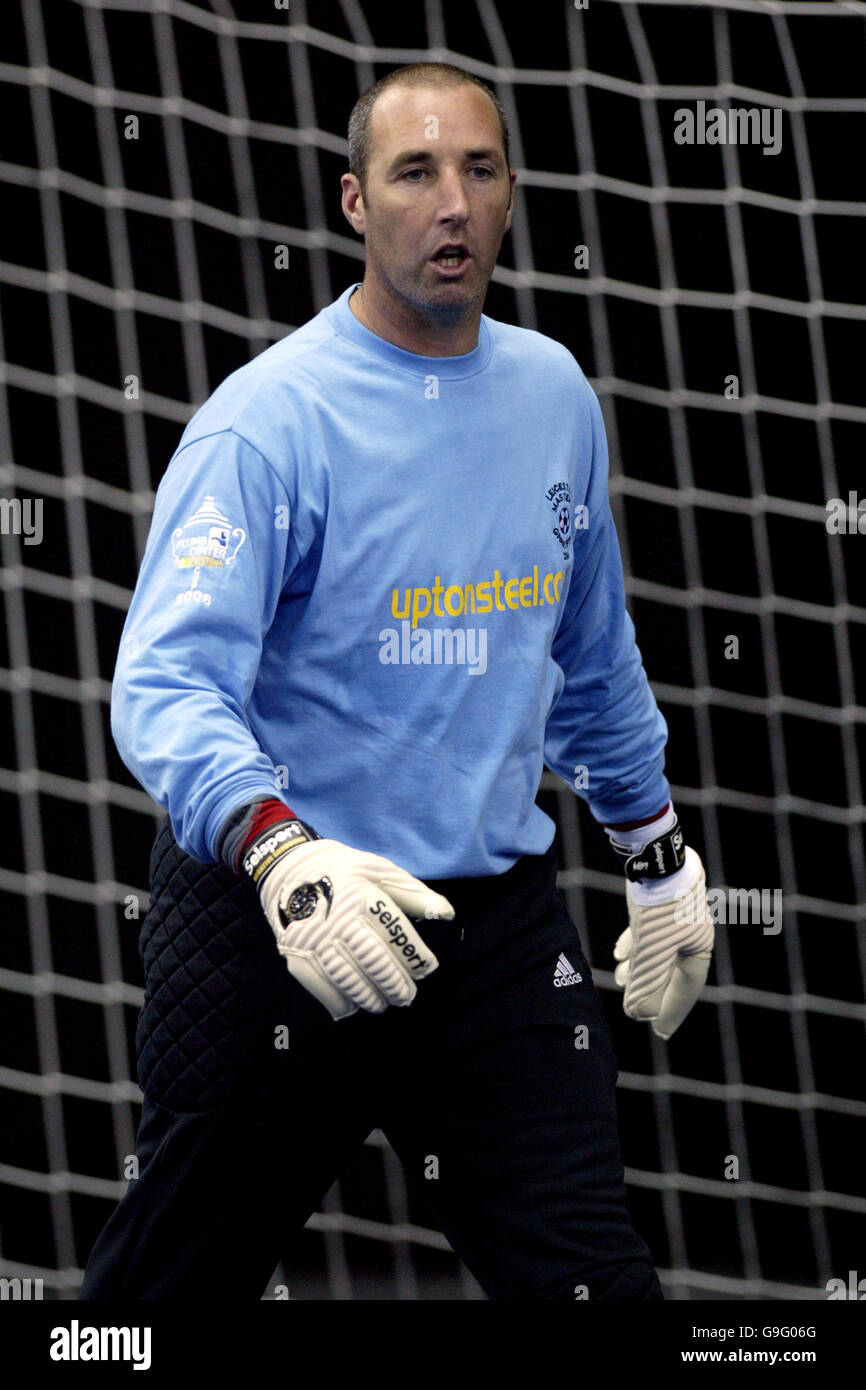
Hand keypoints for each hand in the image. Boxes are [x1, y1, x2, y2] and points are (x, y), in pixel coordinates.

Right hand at [244, 823, 454, 1018]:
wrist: (287, 867)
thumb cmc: (343, 870)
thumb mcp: (379, 870)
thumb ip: (413, 893)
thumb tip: (446, 914)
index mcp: (360, 895)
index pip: (395, 932)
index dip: (415, 955)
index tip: (428, 969)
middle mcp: (336, 918)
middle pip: (373, 960)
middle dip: (394, 983)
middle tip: (407, 996)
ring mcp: (313, 938)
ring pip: (347, 977)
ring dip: (369, 996)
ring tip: (383, 1004)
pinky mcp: (295, 952)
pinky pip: (320, 985)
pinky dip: (338, 1000)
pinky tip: (353, 1005)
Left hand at [612, 846, 713, 1038]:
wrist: (655, 856)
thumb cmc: (660, 906)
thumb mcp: (652, 950)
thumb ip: (646, 981)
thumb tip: (635, 1010)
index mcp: (698, 948)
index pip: (686, 989)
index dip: (671, 1012)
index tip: (659, 1031)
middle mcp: (690, 934)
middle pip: (671, 972)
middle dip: (651, 992)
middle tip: (636, 1011)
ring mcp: (675, 918)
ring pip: (657, 952)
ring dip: (638, 969)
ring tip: (618, 979)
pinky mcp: (659, 904)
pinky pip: (647, 933)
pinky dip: (634, 946)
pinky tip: (619, 953)